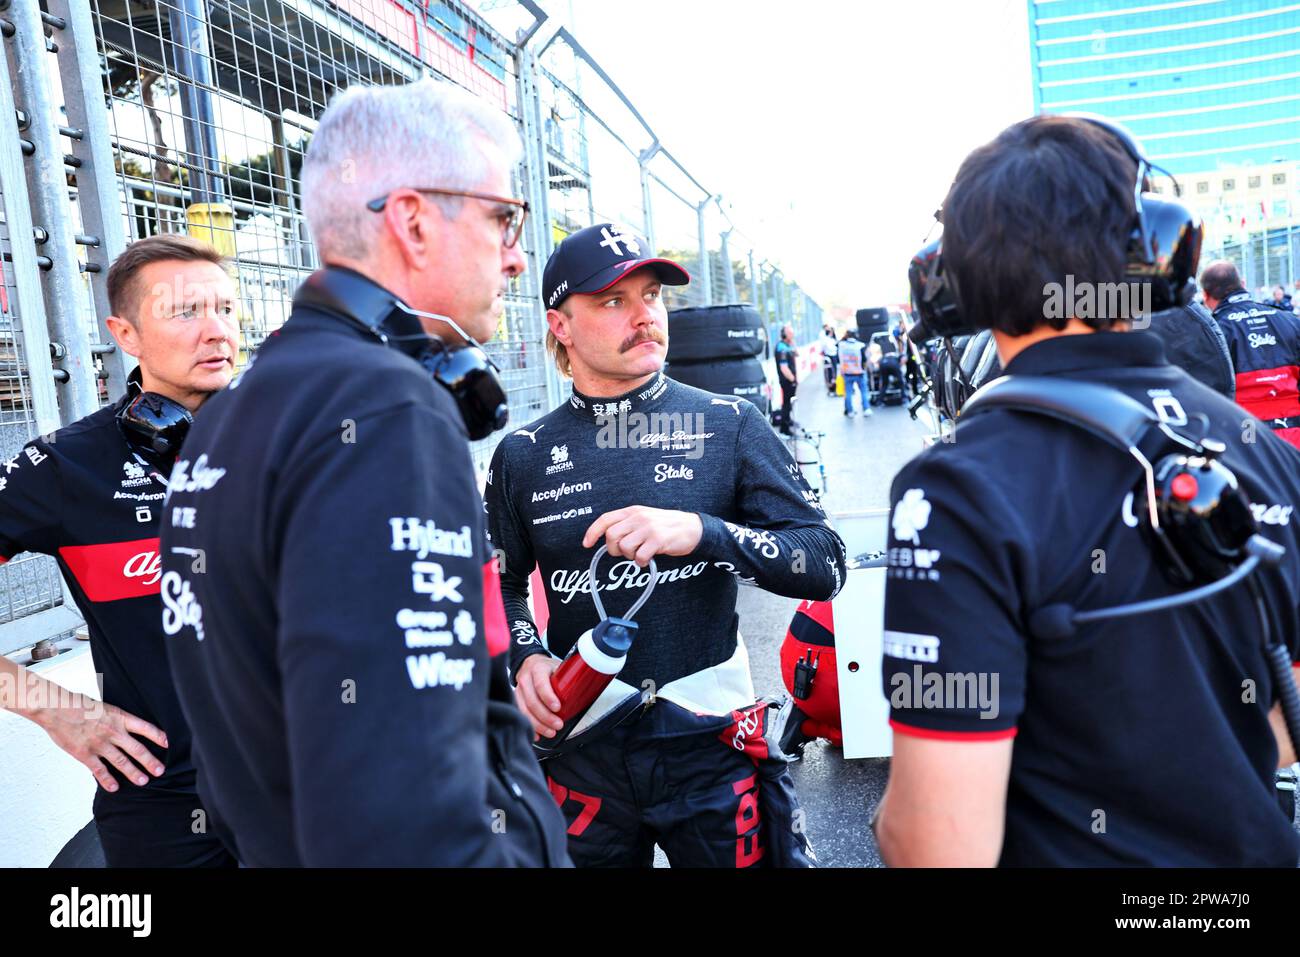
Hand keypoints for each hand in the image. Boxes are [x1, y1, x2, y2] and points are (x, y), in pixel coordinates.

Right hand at [36, 699, 167, 791]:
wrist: (57, 708)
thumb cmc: (79, 704)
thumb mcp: (105, 707)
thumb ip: (115, 719)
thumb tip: (125, 727)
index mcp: (119, 717)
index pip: (145, 728)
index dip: (158, 736)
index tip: (168, 744)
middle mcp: (113, 731)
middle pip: (137, 749)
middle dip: (150, 761)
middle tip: (160, 771)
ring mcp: (99, 744)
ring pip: (121, 761)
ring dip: (133, 773)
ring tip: (143, 781)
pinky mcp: (85, 754)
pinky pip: (99, 770)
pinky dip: (107, 780)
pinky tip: (114, 788)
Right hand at [514, 655, 563, 739]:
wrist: (532, 664)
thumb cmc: (548, 669)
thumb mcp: (558, 668)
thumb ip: (566, 679)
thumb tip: (582, 693)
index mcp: (538, 669)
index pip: (541, 684)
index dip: (548, 697)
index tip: (558, 708)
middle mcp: (526, 679)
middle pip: (532, 701)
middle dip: (545, 716)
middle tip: (558, 725)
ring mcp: (518, 690)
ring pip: (524, 710)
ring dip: (538, 724)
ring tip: (550, 732)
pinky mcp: (515, 700)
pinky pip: (521, 715)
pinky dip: (530, 726)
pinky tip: (537, 734)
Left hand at [583, 506, 703, 566]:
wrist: (693, 528)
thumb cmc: (667, 526)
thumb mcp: (645, 518)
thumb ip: (628, 525)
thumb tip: (607, 540)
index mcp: (633, 511)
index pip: (605, 519)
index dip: (592, 532)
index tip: (586, 544)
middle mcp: (639, 517)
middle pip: (611, 536)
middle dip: (614, 549)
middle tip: (625, 553)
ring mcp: (648, 528)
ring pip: (624, 547)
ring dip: (630, 556)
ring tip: (641, 554)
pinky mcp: (658, 540)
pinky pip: (640, 556)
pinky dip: (642, 562)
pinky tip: (649, 559)